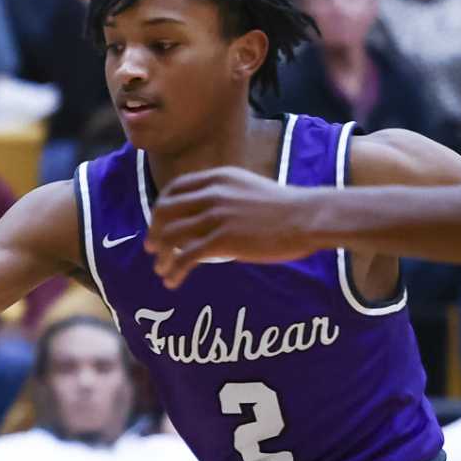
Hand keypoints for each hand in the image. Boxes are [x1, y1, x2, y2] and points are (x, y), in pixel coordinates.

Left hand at [145, 168, 320, 287]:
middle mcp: (213, 194)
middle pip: (166, 212)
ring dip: (161, 256)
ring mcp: (216, 216)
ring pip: (171, 237)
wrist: (310, 217)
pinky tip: (173, 282)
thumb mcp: (250, 189)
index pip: (175, 189)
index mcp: (219, 178)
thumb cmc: (287, 208)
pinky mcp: (222, 240)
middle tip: (151, 249)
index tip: (158, 223)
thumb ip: (227, 196)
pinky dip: (174, 271)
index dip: (161, 207)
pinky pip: (185, 257)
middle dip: (154, 232)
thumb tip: (209, 216)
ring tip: (161, 271)